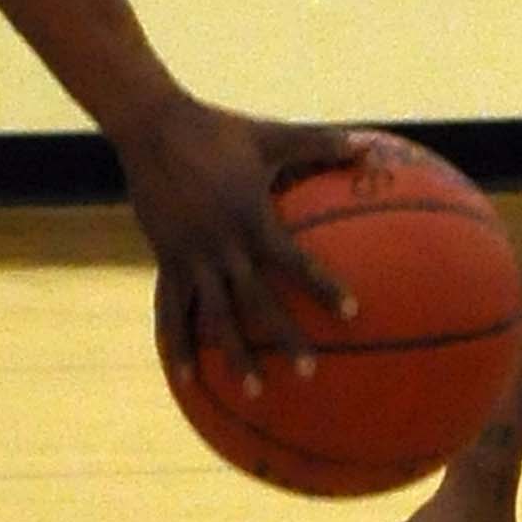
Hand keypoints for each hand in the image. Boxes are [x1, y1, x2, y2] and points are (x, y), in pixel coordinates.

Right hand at [125, 105, 363, 387]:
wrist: (152, 128)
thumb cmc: (218, 130)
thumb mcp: (271, 135)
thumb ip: (320, 143)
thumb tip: (368, 145)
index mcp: (252, 217)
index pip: (294, 261)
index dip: (322, 287)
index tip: (351, 313)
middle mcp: (223, 245)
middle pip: (257, 302)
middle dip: (284, 338)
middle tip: (309, 372)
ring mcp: (192, 257)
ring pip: (216, 317)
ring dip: (235, 356)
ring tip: (255, 393)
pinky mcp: (167, 261)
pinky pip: (173, 311)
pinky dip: (180, 345)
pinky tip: (188, 379)